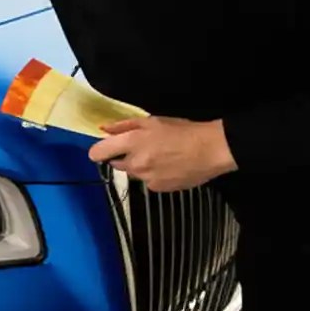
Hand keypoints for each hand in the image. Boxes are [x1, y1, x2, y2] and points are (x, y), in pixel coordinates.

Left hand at [88, 117, 237, 191]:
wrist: (211, 150)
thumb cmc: (181, 130)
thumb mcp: (151, 121)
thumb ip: (123, 126)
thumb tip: (103, 129)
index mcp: (132, 142)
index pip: (98, 153)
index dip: (98, 151)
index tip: (105, 149)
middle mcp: (135, 163)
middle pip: (116, 164)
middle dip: (124, 156)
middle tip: (143, 147)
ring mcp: (146, 178)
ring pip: (133, 173)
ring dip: (140, 166)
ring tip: (160, 156)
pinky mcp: (158, 189)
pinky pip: (148, 182)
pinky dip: (153, 175)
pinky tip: (168, 166)